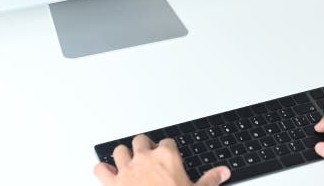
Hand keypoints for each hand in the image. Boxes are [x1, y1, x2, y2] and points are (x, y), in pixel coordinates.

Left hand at [93, 135, 230, 185]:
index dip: (168, 150)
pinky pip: (100, 170)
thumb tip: (223, 172)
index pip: (167, 142)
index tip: (169, 157)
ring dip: (123, 156)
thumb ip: (211, 180)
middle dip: (144, 147)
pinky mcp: (112, 183)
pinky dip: (103, 172)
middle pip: (140, 141)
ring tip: (128, 163)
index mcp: (167, 157)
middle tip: (148, 158)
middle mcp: (145, 158)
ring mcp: (127, 169)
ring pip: (119, 151)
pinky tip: (108, 175)